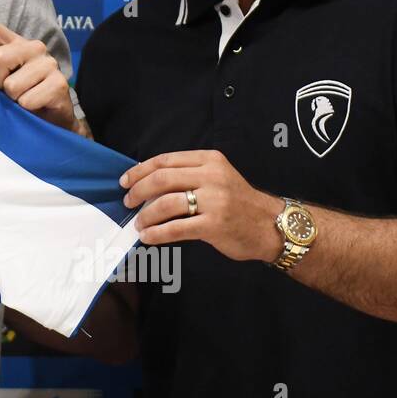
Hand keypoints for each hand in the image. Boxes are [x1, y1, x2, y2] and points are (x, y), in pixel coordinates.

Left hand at [0, 19, 83, 134]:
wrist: (50, 118)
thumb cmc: (19, 95)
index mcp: (16, 42)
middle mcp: (34, 47)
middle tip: (7, 91)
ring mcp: (49, 63)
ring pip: (11, 85)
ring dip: (12, 99)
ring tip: (22, 99)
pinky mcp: (59, 83)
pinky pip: (26, 100)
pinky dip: (25, 109)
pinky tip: (34, 106)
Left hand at [120, 150, 281, 261]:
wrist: (271, 226)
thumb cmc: (238, 202)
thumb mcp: (217, 177)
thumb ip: (188, 175)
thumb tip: (147, 182)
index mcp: (209, 160)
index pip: (165, 160)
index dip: (140, 170)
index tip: (125, 181)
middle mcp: (212, 177)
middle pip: (162, 179)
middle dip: (138, 191)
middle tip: (128, 202)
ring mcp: (214, 201)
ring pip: (166, 204)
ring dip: (146, 215)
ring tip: (138, 223)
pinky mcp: (214, 225)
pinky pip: (176, 228)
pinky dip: (157, 233)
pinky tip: (148, 237)